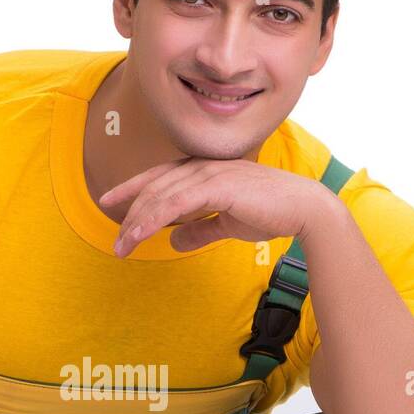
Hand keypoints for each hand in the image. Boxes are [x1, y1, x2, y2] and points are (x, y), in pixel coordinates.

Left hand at [98, 157, 331, 255]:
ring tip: (123, 247)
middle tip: (117, 242)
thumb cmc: (271, 213)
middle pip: (154, 187)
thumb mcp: (227, 224)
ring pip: (161, 196)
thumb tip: (175, 242)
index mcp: (205, 171)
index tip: (109, 201)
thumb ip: (200, 230)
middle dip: (130, 214)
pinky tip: (140, 235)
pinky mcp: (217, 186)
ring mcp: (210, 173)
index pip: (160, 176)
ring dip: (137, 222)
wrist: (303, 209)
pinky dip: (154, 219)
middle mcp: (203, 167)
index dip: (132, 187)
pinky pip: (175, 203)